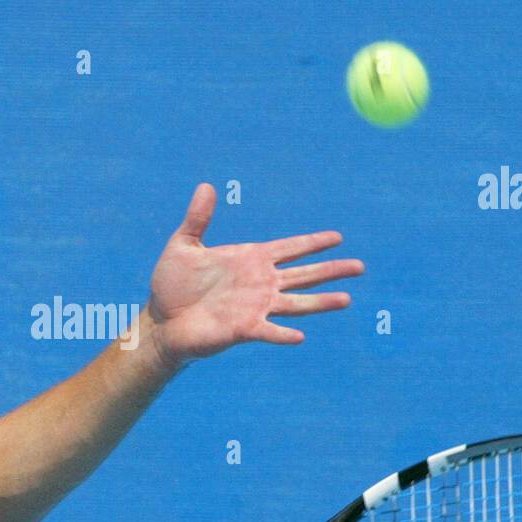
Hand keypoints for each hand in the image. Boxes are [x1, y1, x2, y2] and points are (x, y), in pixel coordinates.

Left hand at [146, 183, 364, 366]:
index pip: (289, 248)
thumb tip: (205, 186)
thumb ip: (198, 218)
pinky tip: (300, 335)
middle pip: (303, 275)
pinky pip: (269, 330)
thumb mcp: (184, 245)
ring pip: (296, 303)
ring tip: (347, 299)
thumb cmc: (173, 284)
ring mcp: (254, 307)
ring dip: (321, 302)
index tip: (338, 238)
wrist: (161, 319)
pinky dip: (283, 333)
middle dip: (331, 269)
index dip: (312, 243)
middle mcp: (260, 283)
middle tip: (360, 266)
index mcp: (250, 259)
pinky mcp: (243, 329)